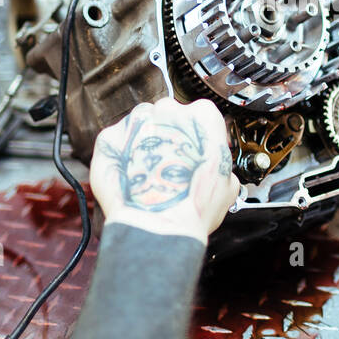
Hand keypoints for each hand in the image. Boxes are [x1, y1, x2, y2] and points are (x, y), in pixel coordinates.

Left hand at [90, 98, 239, 242]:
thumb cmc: (193, 207)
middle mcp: (169, 111)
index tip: (192, 152)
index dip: (196, 136)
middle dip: (168, 134)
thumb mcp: (228, 185)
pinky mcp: (110, 137)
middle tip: (169, 164)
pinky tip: (130, 175)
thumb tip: (217, 170)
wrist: (158, 227)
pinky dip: (120, 154)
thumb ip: (221, 165)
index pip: (200, 114)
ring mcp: (137, 122)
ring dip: (143, 142)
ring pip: (141, 124)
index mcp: (203, 117)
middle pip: (168, 114)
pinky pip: (116, 141)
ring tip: (148, 172)